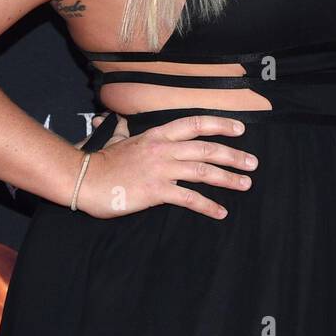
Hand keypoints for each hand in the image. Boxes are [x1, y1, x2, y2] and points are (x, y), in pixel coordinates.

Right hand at [75, 113, 256, 219]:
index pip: (195, 123)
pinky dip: (208, 206)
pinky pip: (189, 198)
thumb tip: (122, 122)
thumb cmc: (99, 159)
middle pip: (207, 149)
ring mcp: (161, 169)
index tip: (240, 128)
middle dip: (234, 156)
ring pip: (204, 171)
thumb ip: (126, 129)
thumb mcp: (116, 136)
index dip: (220, 124)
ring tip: (246, 184)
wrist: (83, 178)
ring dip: (228, 179)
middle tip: (253, 163)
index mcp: (158, 134)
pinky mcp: (156, 191)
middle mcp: (164, 149)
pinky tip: (221, 212)